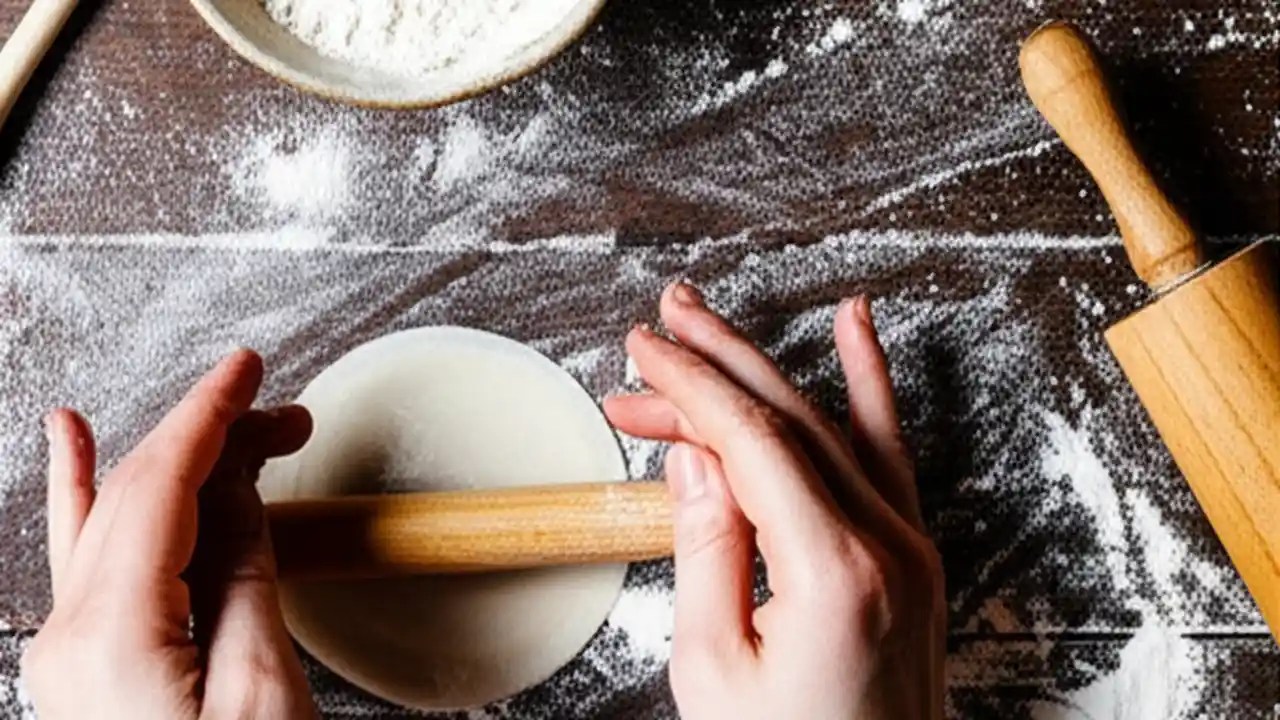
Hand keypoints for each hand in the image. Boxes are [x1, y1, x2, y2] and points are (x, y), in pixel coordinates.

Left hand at [21, 350, 318, 719]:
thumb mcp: (262, 691)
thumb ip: (243, 580)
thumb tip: (238, 492)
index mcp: (111, 639)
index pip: (159, 485)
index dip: (209, 415)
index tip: (246, 369)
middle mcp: (70, 639)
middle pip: (137, 493)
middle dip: (213, 437)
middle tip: (284, 416)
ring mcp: (69, 652)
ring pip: (118, 517)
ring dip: (180, 464)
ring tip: (240, 427)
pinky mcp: (88, 663)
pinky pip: (87, 554)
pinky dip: (84, 490)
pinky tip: (68, 441)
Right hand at [605, 283, 944, 719]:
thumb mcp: (716, 668)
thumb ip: (707, 550)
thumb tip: (694, 459)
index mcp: (835, 571)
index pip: (751, 440)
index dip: (691, 385)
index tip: (645, 350)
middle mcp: (889, 544)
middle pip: (790, 416)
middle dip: (718, 358)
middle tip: (662, 318)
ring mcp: (912, 546)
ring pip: (832, 423)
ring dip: (763, 370)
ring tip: (707, 325)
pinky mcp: (914, 556)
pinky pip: (888, 450)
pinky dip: (870, 383)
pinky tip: (857, 327)